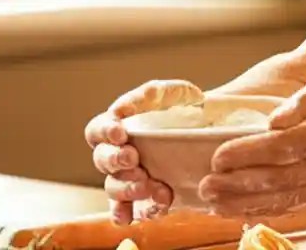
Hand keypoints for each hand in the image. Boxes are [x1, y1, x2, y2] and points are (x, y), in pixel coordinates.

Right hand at [85, 79, 203, 223]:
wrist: (209, 128)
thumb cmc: (183, 107)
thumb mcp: (172, 93)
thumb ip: (152, 93)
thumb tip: (130, 103)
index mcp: (116, 128)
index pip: (96, 131)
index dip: (104, 133)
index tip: (120, 133)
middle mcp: (116, 155)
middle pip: (102, 162)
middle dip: (115, 161)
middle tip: (134, 159)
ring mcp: (128, 179)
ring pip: (114, 189)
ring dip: (128, 189)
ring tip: (149, 185)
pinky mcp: (144, 198)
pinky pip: (132, 211)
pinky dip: (139, 212)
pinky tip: (156, 207)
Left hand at [199, 64, 305, 217]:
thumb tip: (274, 120)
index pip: (290, 146)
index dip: (253, 153)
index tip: (220, 155)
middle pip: (284, 178)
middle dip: (241, 185)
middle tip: (205, 184)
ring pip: (289, 199)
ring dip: (248, 204)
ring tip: (213, 202)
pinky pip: (297, 206)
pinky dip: (266, 212)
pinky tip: (239, 211)